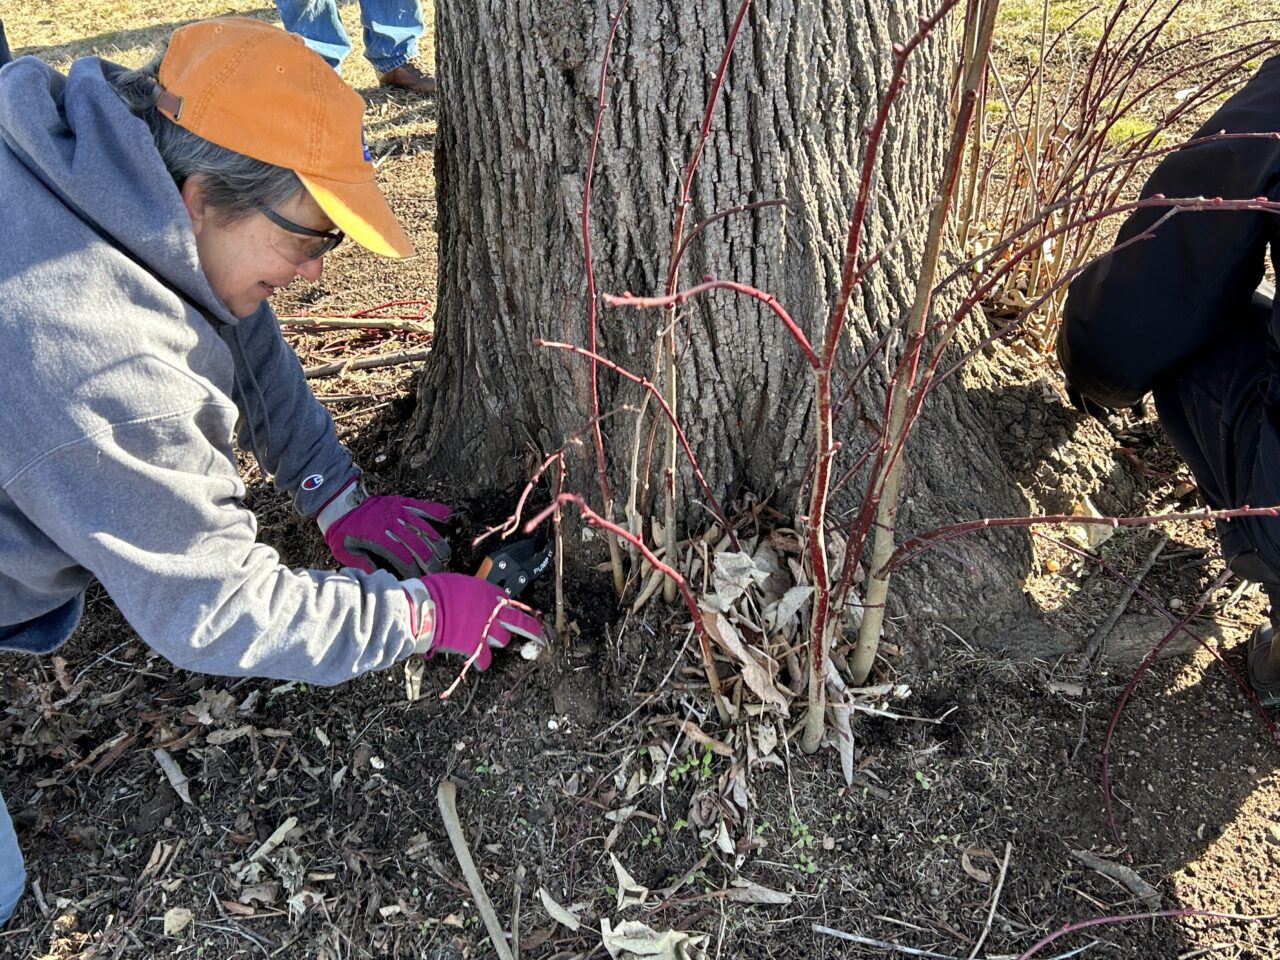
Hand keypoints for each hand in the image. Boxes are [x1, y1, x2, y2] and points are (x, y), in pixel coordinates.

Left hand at [317, 480, 451, 577]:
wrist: (338, 502)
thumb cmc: (341, 530)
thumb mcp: (344, 551)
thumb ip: (362, 564)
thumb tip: (380, 578)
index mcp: (376, 537)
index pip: (401, 557)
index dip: (413, 570)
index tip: (421, 579)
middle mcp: (390, 524)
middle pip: (416, 543)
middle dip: (430, 559)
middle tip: (440, 570)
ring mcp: (397, 511)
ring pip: (422, 527)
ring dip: (436, 541)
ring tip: (447, 553)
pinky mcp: (400, 502)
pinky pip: (420, 506)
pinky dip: (435, 510)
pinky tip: (447, 517)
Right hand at [402, 573, 542, 670]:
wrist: (426, 608)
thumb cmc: (436, 591)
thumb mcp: (460, 583)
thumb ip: (472, 592)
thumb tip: (470, 597)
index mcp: (488, 592)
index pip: (509, 602)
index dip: (511, 610)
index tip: (515, 614)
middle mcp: (492, 611)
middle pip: (520, 622)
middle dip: (532, 629)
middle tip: (540, 636)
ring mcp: (486, 629)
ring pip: (503, 640)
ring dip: (497, 642)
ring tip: (487, 641)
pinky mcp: (476, 646)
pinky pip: (486, 659)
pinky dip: (484, 662)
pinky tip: (481, 663)